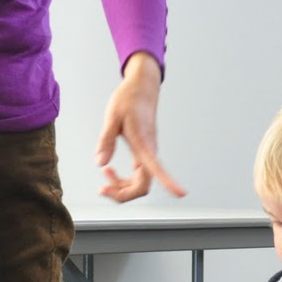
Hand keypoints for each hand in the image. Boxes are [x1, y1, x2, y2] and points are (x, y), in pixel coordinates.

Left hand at [95, 51, 185, 201]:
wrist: (142, 88)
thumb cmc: (128, 98)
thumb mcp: (112, 116)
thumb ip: (106, 140)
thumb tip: (100, 163)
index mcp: (143, 142)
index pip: (157, 168)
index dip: (169, 182)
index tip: (180, 193)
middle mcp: (149, 152)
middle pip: (142, 187)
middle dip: (122, 194)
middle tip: (102, 189)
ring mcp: (147, 154)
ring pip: (139, 184)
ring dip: (121, 187)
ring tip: (105, 174)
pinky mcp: (144, 154)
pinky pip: (136, 176)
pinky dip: (123, 180)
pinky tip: (109, 170)